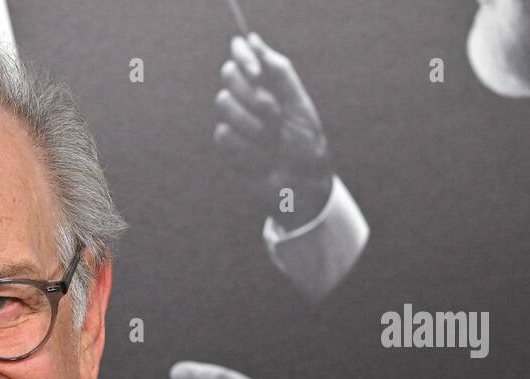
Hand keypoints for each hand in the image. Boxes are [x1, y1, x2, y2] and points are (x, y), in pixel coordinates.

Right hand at [213, 32, 333, 228]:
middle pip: (229, 76)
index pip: (243, 55)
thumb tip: (253, 40)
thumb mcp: (298, 105)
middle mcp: (250, 100)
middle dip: (253, 97)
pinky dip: (245, 149)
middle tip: (275, 116)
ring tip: (270, 143)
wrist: (300, 189)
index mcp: (270, 85)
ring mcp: (237, 123)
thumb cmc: (306, 147)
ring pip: (224, 106)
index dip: (245, 59)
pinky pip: (223, 136)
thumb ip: (278, 71)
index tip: (258, 73)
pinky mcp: (228, 147)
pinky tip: (259, 160)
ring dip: (252, 126)